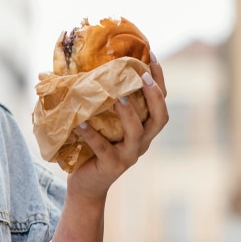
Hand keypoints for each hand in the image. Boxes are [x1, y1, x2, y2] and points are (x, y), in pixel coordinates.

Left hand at [67, 57, 168, 202]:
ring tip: (119, 96)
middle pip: (160, 118)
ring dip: (129, 113)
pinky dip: (91, 134)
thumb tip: (80, 64)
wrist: (86, 186)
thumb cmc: (93, 148)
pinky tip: (80, 122)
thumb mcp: (103, 123)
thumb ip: (102, 101)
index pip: (160, 101)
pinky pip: (103, 148)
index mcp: (144, 128)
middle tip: (142, 75)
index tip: (152, 55)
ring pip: (138, 133)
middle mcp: (142, 142)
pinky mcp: (112, 166)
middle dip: (155, 95)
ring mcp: (129, 155)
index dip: (160, 79)